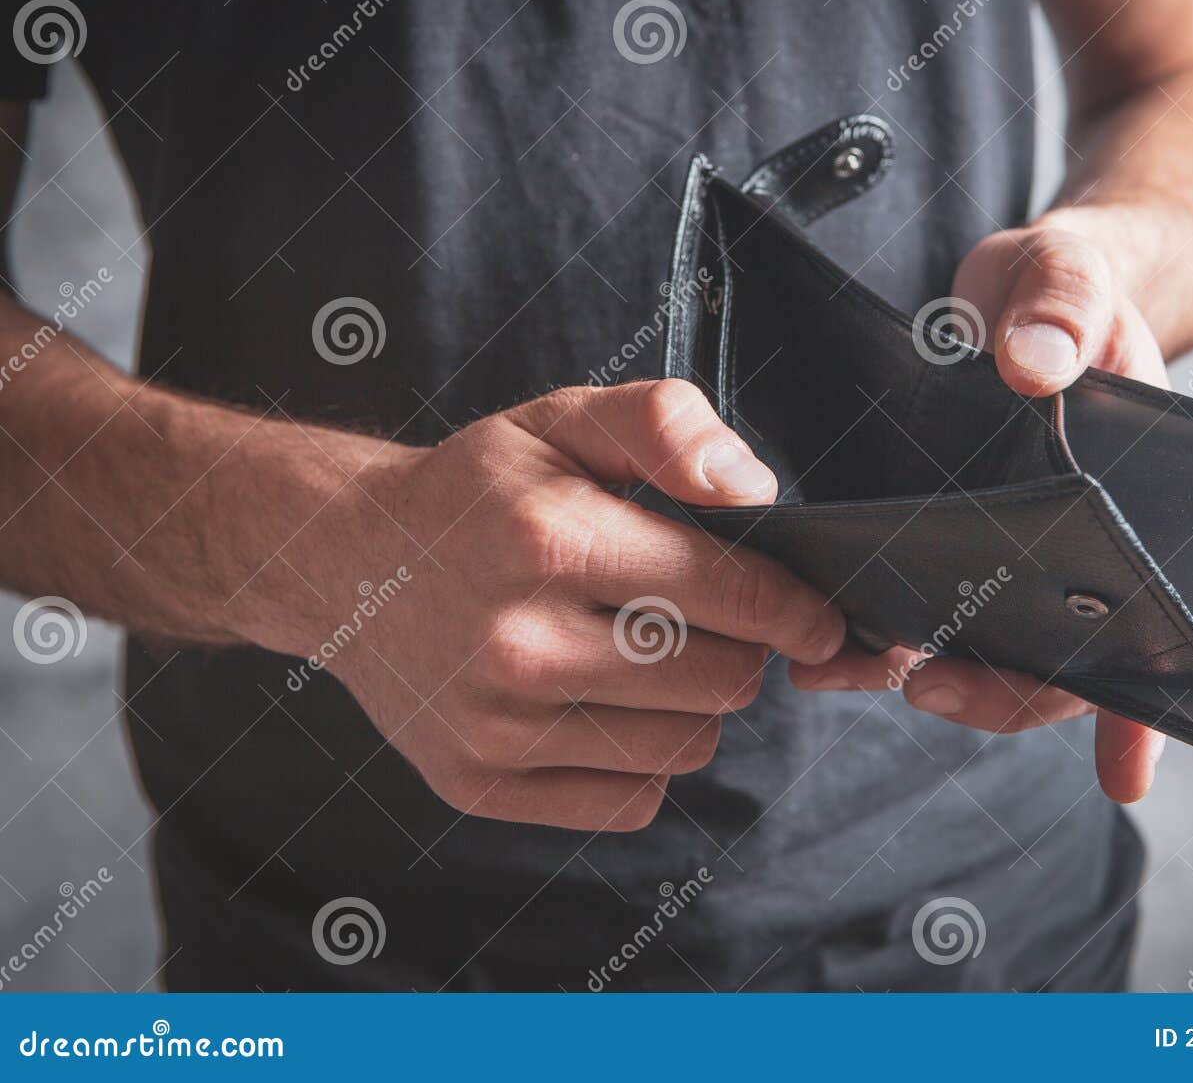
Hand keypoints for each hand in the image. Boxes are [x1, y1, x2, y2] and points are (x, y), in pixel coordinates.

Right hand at [297, 379, 844, 830]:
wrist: (347, 564)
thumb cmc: (474, 493)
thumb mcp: (561, 421)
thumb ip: (665, 424)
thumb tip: (753, 489)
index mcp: (549, 540)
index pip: (729, 594)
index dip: (794, 607)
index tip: (816, 616)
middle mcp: (518, 642)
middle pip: (724, 682)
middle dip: (739, 649)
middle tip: (702, 619)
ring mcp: (495, 727)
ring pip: (686, 747)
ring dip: (692, 705)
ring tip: (645, 656)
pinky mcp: (480, 785)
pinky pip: (634, 800)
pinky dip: (642, 758)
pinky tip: (605, 705)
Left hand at [791, 222, 1168, 802]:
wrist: (1026, 291)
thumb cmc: (1071, 291)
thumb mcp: (1074, 276)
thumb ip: (1067, 305)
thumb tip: (1035, 366)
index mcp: (1137, 514)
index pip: (1150, 629)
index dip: (1141, 707)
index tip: (1123, 775)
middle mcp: (1079, 554)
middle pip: (1056, 662)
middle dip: (1000, 694)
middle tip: (926, 686)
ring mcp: (1010, 555)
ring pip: (983, 650)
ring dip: (928, 676)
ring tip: (850, 669)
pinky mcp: (945, 540)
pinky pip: (923, 607)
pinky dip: (885, 637)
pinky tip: (833, 648)